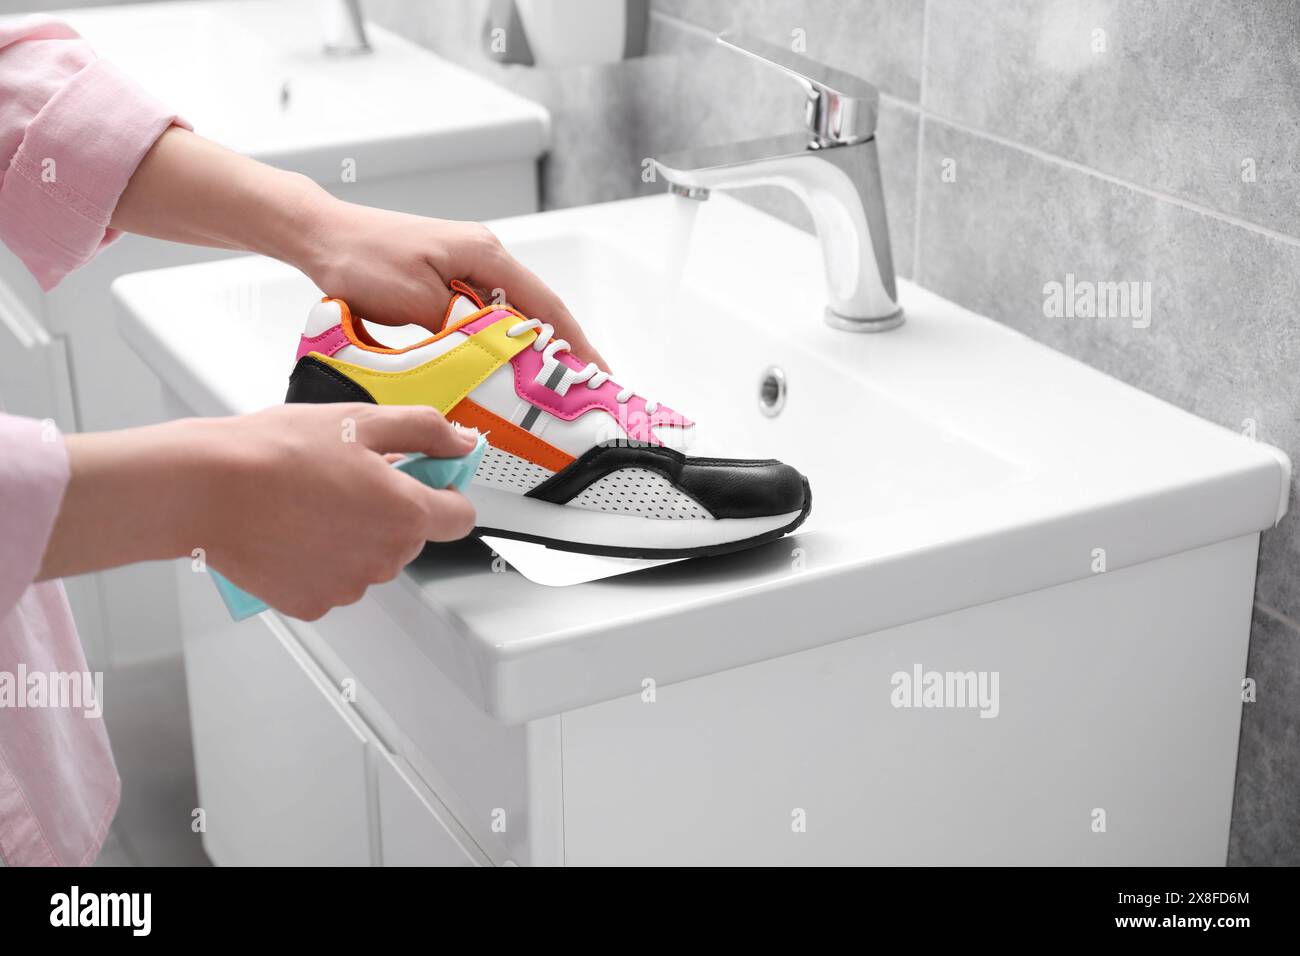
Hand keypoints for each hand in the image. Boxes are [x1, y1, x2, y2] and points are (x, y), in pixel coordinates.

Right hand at [42, 404, 477, 620]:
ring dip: (352, 537)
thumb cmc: (277, 452)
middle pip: (409, 537)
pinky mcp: (313, 603)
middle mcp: (385, 558)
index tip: (421, 475)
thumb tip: (463, 443)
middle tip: (344, 479)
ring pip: (368, 560)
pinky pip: (330, 582)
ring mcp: (349, 586)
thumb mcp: (361, 421)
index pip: (459, 516)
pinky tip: (290, 532)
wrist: (207, 489)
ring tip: (308, 503)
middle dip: (388, 510)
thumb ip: (425, 431)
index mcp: (406, 513)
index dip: (443, 490)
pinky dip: (317, 561)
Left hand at [301, 199, 609, 368]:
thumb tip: (495, 347)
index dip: (574, 338)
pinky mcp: (447, 278)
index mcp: (484, 253)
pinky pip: (486, 312)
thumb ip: (460, 325)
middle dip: (560, 344)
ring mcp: (465, 265)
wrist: (322, 236)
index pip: (544, 302)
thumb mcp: (414, 299)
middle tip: (579, 383)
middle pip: (535, 306)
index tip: (595, 367)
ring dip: (529, 343)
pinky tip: (501, 360)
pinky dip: (499, 338)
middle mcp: (482, 255)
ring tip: (546, 379)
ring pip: (510, 311)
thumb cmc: (361, 256)